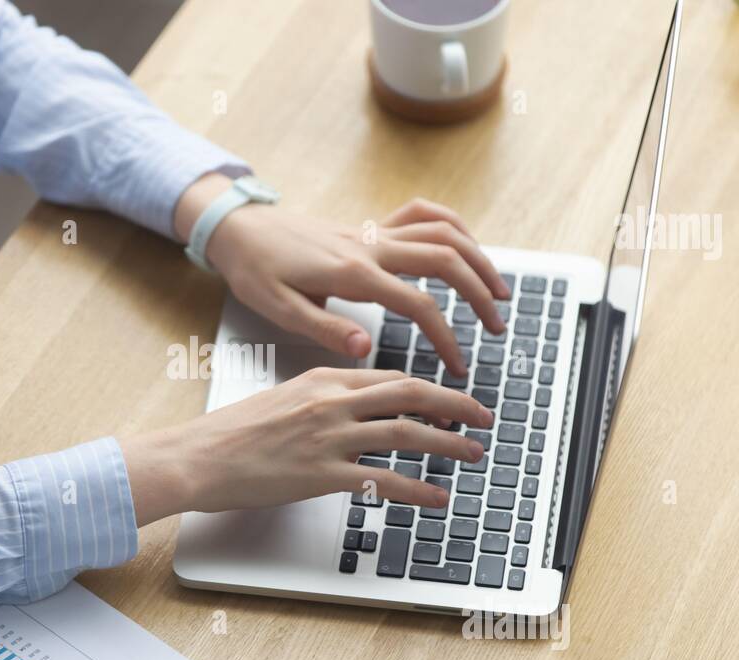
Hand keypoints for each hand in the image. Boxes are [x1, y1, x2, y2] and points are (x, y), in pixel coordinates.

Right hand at [120, 367, 491, 525]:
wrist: (198, 456)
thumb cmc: (231, 433)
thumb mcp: (282, 399)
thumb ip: (322, 399)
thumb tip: (355, 407)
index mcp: (323, 379)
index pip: (392, 377)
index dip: (431, 389)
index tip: (451, 403)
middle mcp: (332, 402)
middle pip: (411, 394)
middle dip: (456, 405)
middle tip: (482, 417)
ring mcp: (329, 437)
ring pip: (406, 434)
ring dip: (448, 444)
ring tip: (473, 454)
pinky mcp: (321, 474)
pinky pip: (384, 479)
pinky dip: (418, 489)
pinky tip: (437, 498)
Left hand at [174, 175, 509, 376]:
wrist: (239, 229)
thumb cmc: (255, 271)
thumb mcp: (279, 309)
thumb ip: (326, 329)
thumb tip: (366, 348)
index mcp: (353, 274)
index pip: (419, 306)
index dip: (447, 338)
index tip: (458, 367)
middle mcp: (371, 245)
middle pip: (446, 259)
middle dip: (480, 293)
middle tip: (498, 326)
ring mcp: (373, 230)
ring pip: (444, 231)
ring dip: (478, 257)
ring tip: (498, 289)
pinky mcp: (369, 225)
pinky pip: (422, 214)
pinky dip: (452, 226)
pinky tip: (466, 247)